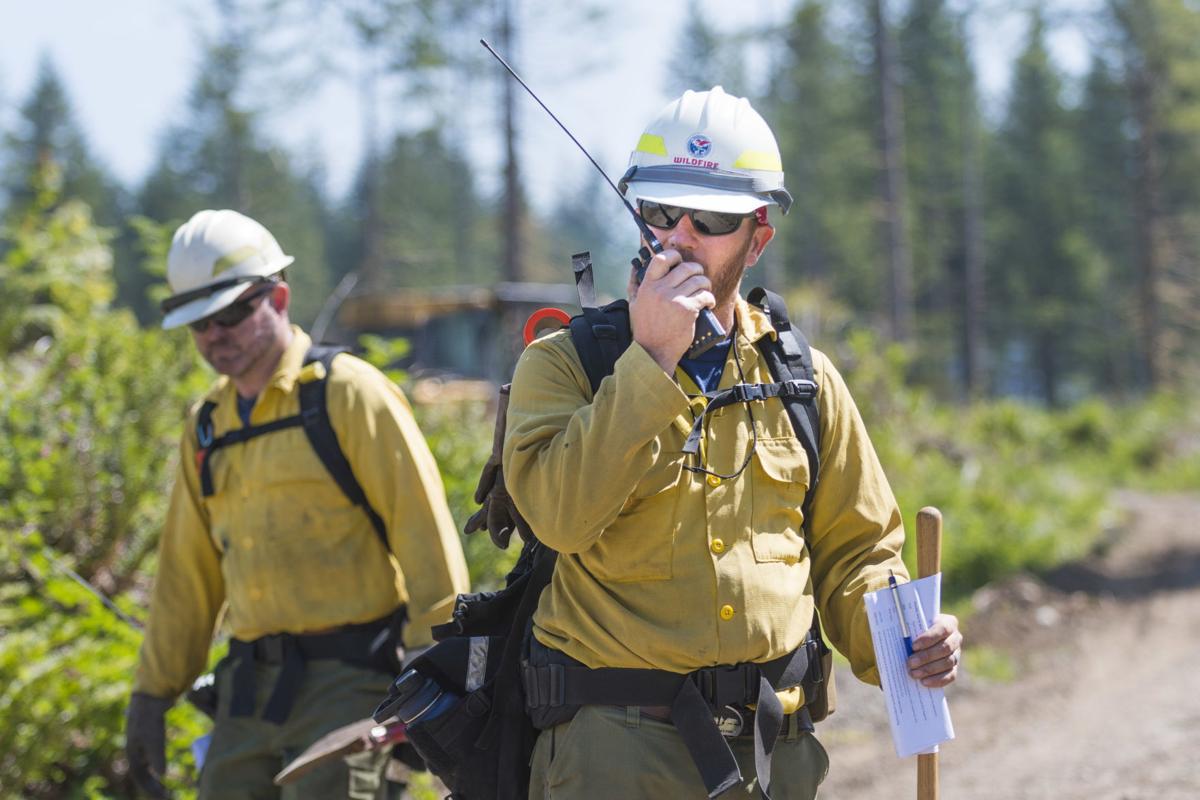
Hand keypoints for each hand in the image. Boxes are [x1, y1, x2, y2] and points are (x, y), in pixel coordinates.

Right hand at [126, 692, 171, 798]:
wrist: (150, 694)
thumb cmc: (151, 717)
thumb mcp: (155, 738)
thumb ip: (157, 756)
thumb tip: (162, 774)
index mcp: (132, 752)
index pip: (140, 777)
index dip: (151, 789)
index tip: (164, 797)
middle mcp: (134, 749)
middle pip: (141, 773)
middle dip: (152, 786)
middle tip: (167, 795)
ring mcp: (140, 741)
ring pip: (145, 765)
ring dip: (153, 777)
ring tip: (165, 785)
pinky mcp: (148, 734)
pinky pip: (149, 756)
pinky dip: (155, 764)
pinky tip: (162, 768)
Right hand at [628, 248, 714, 372]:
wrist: (653, 352)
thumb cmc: (644, 329)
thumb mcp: (633, 305)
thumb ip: (634, 285)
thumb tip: (633, 267)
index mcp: (647, 286)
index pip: (661, 259)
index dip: (674, 255)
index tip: (679, 261)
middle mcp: (660, 290)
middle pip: (686, 268)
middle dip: (697, 271)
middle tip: (699, 277)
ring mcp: (674, 300)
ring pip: (698, 280)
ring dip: (705, 284)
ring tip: (704, 291)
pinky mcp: (687, 310)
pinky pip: (705, 295)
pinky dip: (709, 298)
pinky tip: (708, 304)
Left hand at [907, 613, 961, 687]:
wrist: (919, 641)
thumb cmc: (913, 630)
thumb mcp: (910, 626)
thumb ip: (906, 629)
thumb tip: (892, 638)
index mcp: (948, 622)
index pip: (942, 629)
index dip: (929, 638)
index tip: (913, 646)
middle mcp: (956, 638)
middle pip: (946, 648)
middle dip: (927, 656)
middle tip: (910, 662)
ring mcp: (957, 654)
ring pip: (948, 662)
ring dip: (930, 669)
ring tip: (913, 673)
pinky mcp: (954, 668)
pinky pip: (951, 675)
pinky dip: (937, 680)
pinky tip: (924, 682)